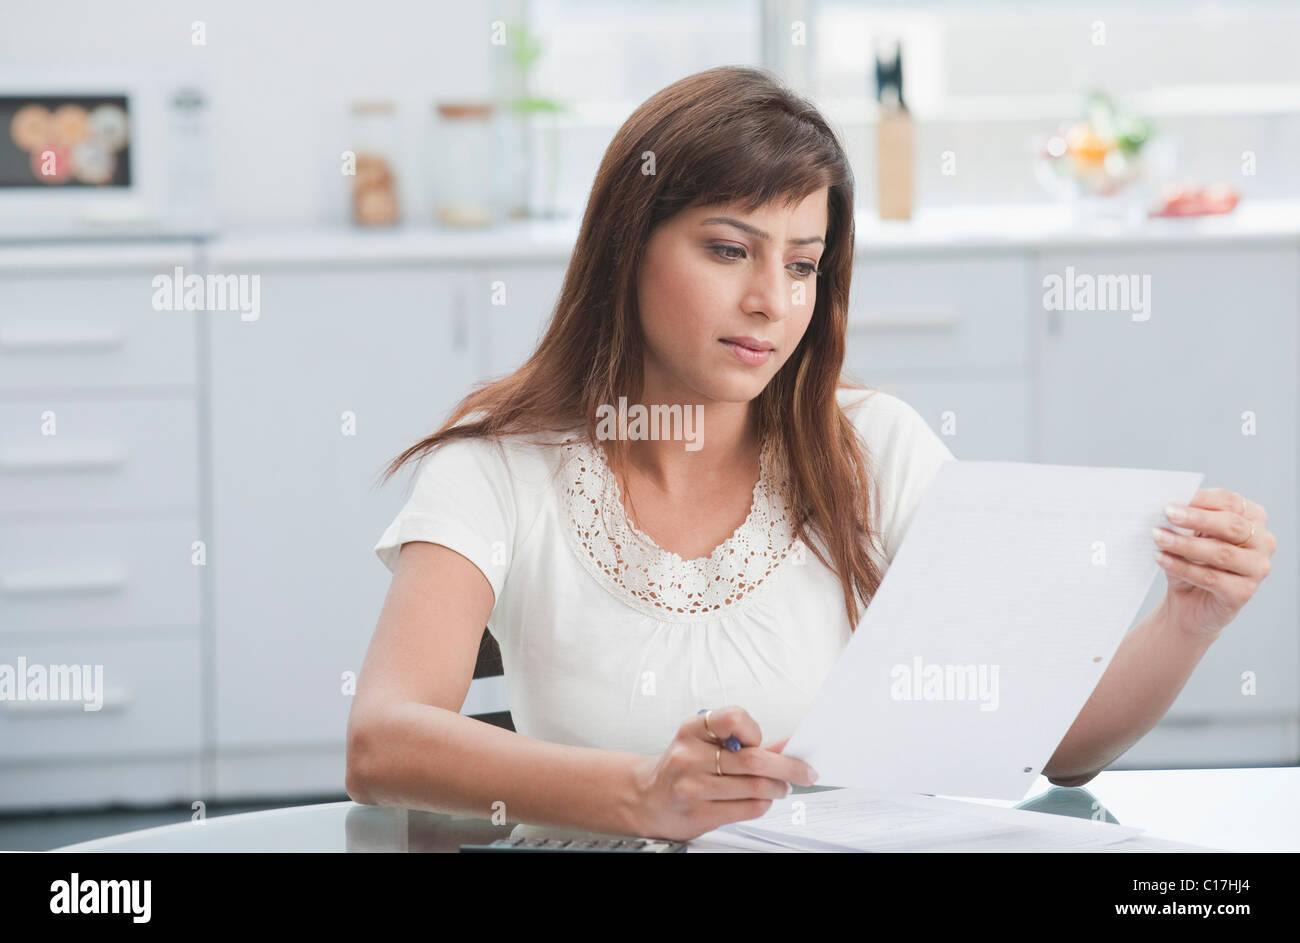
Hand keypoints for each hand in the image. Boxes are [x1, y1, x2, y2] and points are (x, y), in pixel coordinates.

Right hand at [629, 706, 818, 841]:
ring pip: (755, 787)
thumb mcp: (705, 743)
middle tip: (803, 772)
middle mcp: (689, 757)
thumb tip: (787, 745)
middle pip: (754, 760)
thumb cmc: (682, 767)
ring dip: (778, 788)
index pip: (734, 718)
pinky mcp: (699, 814)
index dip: (755, 731)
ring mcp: (693, 787)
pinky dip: (763, 804)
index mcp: (692, 730)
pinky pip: (748, 809)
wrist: (647, 798)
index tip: (763, 742)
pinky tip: (762, 800)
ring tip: (781, 787)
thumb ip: (745, 741)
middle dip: (788, 768)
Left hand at [1154, 488, 1275, 639]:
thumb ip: (1187, 519)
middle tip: (1168, 513)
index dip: (1203, 499)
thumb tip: (1170, 505)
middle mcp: (1263, 542)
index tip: (1176, 498)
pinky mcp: (1244, 593)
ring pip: (1221, 552)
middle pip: (1231, 525)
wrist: (1189, 603)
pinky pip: (1211, 578)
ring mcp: (1257, 568)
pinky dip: (1183, 567)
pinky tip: (1162, 559)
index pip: (1231, 502)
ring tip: (1158, 537)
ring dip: (1185, 544)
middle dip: (1197, 519)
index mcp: (1254, 519)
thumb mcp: (1189, 535)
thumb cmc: (1192, 561)